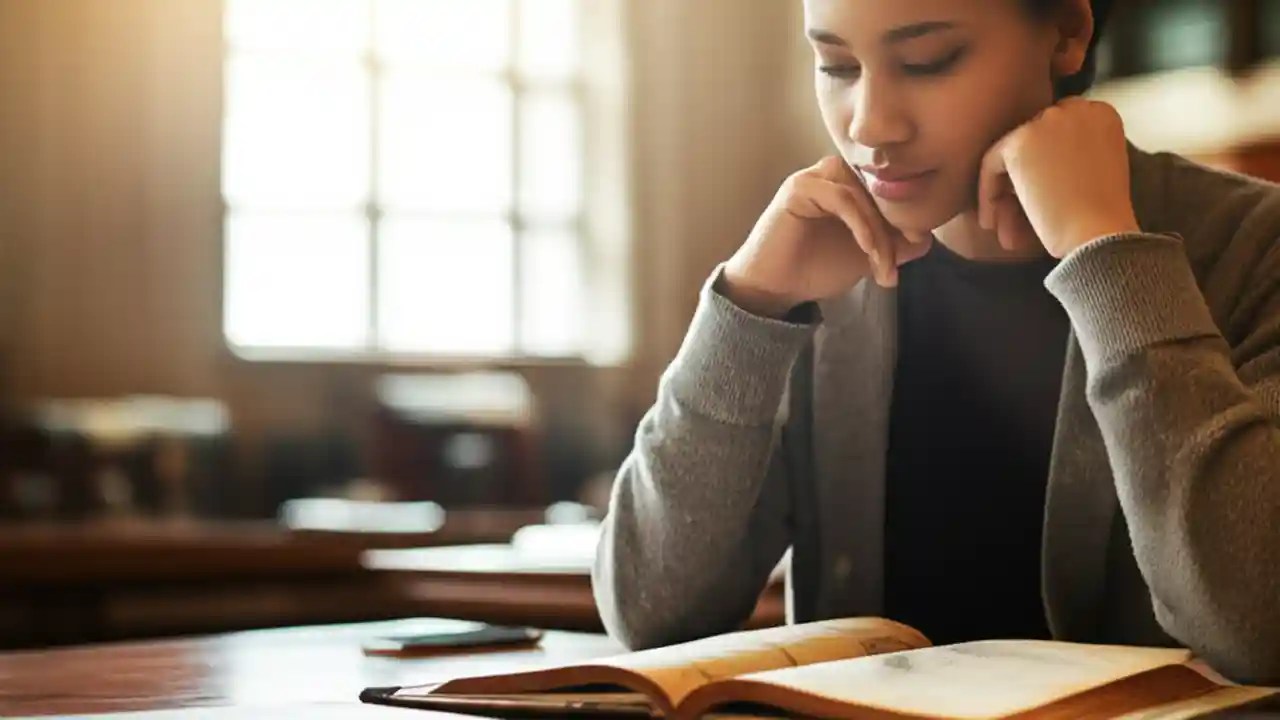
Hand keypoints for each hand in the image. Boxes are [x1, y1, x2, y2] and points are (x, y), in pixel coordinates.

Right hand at [723, 156, 932, 318]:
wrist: (775, 286)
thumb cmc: (816, 267)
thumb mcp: (867, 256)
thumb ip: (896, 244)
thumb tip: (926, 235)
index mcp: (851, 183)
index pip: (891, 187)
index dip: (907, 216)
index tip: (915, 246)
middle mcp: (834, 173)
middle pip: (880, 189)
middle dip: (894, 229)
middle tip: (894, 264)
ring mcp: (815, 176)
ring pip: (864, 195)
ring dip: (878, 232)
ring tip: (881, 265)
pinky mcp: (799, 187)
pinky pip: (842, 199)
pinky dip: (860, 226)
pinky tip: (866, 250)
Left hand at [978, 97, 1140, 258]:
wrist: (1099, 234)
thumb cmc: (1100, 217)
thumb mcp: (1096, 170)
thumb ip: (1072, 152)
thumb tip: (1032, 162)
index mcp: (1101, 114)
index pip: (1058, 129)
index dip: (1044, 161)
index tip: (1036, 192)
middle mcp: (1077, 109)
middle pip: (1032, 137)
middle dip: (1021, 175)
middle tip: (1014, 211)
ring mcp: (1049, 121)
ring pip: (1011, 152)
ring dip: (1004, 189)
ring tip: (1004, 226)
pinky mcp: (1021, 141)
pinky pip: (991, 163)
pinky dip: (988, 193)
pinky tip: (992, 223)